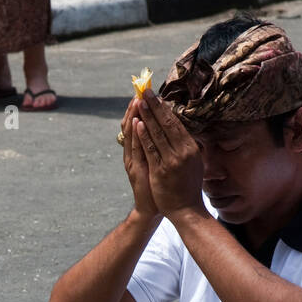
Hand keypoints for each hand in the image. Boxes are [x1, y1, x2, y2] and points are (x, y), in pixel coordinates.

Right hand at [121, 97, 158, 220]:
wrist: (155, 209)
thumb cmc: (161, 188)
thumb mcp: (160, 165)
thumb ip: (159, 149)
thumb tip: (169, 133)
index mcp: (139, 152)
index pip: (138, 126)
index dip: (140, 110)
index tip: (145, 94)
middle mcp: (133, 154)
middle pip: (132, 126)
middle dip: (136, 109)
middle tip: (140, 92)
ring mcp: (133, 161)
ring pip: (131, 135)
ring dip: (133, 117)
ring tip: (136, 101)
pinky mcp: (135, 170)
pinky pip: (135, 149)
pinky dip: (136, 136)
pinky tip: (137, 124)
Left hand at [135, 91, 206, 220]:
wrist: (186, 210)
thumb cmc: (189, 186)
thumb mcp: (194, 163)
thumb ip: (189, 147)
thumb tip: (184, 131)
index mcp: (191, 148)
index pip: (176, 123)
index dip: (165, 108)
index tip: (156, 96)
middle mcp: (183, 152)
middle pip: (166, 124)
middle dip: (155, 106)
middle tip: (146, 91)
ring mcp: (171, 161)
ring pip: (157, 134)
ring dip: (147, 116)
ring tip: (139, 102)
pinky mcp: (160, 171)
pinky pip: (150, 149)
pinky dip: (143, 135)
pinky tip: (137, 124)